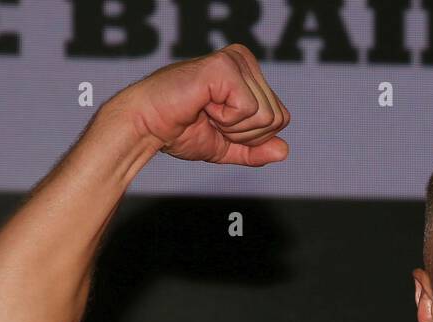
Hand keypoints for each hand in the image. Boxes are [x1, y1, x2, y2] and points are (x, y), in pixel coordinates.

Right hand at [111, 44, 289, 166]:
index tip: (220, 125)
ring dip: (234, 128)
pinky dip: (226, 120)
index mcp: (249, 73)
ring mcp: (235, 60)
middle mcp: (245, 60)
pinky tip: (203, 105)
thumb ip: (256, 150)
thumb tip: (284, 151)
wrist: (148, 126)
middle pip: (277, 118)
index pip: (281, 119)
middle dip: (245, 134)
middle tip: (211, 119)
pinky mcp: (224, 67)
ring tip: (206, 111)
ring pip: (266, 116)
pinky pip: (250, 110)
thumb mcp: (227, 147)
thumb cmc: (180, 130)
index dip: (252, 136)